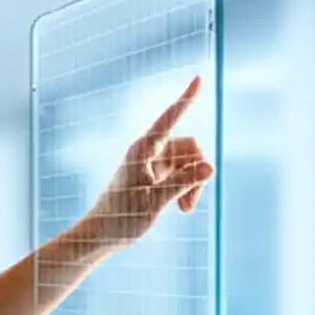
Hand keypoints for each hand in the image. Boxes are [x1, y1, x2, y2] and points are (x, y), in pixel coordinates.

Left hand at [76, 76, 213, 249]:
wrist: (103, 235)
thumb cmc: (121, 218)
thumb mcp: (155, 202)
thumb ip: (183, 183)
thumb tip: (210, 166)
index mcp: (142, 150)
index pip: (169, 119)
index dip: (185, 99)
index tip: (199, 78)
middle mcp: (149, 152)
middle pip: (190, 146)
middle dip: (198, 170)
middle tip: (190, 202)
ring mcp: (154, 164)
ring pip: (191, 162)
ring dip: (194, 183)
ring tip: (184, 208)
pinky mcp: (158, 177)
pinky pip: (184, 174)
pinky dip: (188, 189)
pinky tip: (182, 209)